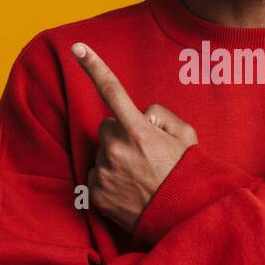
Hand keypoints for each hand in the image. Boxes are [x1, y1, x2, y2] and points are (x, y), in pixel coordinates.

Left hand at [71, 42, 197, 233]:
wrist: (183, 216)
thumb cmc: (186, 173)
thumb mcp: (186, 136)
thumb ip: (161, 115)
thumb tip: (140, 116)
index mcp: (139, 131)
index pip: (112, 91)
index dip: (93, 66)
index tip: (77, 47)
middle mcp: (116, 150)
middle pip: (107, 127)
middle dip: (121, 134)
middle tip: (145, 154)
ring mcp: (104, 173)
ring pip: (101, 152)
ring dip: (115, 158)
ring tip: (140, 176)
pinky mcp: (96, 194)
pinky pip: (95, 176)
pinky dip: (109, 180)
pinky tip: (129, 190)